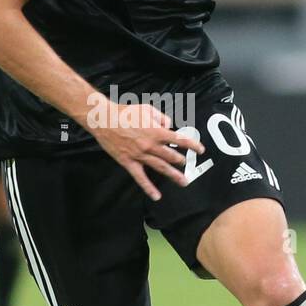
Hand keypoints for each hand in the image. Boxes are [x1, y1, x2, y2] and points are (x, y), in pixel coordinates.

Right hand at [89, 100, 204, 201]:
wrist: (104, 119)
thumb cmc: (125, 112)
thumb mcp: (147, 109)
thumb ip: (161, 117)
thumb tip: (169, 124)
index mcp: (157, 131)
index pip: (180, 140)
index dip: (192, 145)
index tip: (201, 150)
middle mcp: (151, 145)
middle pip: (172, 156)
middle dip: (181, 160)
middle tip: (186, 164)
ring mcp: (140, 155)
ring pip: (161, 167)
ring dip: (174, 175)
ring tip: (183, 181)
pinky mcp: (129, 162)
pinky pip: (141, 178)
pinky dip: (149, 188)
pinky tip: (156, 196)